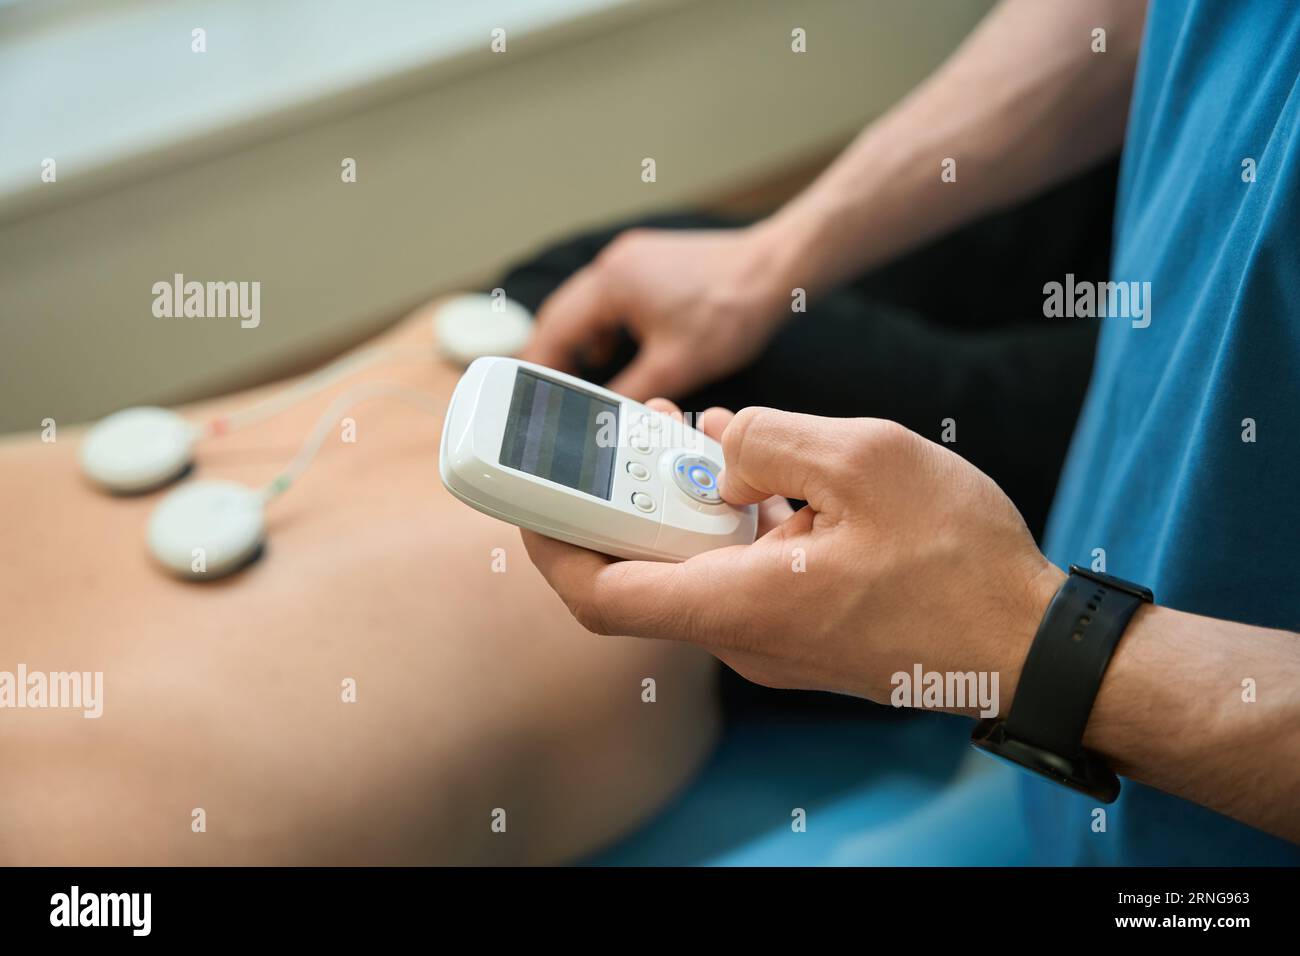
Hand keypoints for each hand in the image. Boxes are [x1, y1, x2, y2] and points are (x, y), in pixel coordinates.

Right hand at [520, 227, 790, 400]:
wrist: (776, 269)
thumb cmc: (733, 308)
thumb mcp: (676, 365)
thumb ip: (632, 392)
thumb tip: (605, 416)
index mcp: (611, 283)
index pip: (554, 329)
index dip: (539, 365)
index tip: (531, 392)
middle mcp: (615, 263)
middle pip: (563, 313)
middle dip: (555, 353)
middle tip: (549, 388)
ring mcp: (634, 258)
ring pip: (588, 304)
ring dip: (582, 339)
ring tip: (584, 374)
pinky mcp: (652, 262)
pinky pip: (613, 296)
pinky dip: (608, 325)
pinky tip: (622, 347)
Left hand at [522, 403, 1063, 710]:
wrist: (1032, 645)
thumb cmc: (961, 562)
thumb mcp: (865, 460)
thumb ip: (769, 439)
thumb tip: (717, 448)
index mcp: (740, 602)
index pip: (599, 594)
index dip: (549, 543)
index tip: (529, 493)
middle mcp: (743, 634)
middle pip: (644, 568)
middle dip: (627, 494)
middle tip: (636, 428)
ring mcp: (774, 638)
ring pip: (697, 565)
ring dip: (686, 502)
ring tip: (695, 433)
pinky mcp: (804, 628)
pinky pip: (743, 573)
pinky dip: (734, 522)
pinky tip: (760, 470)